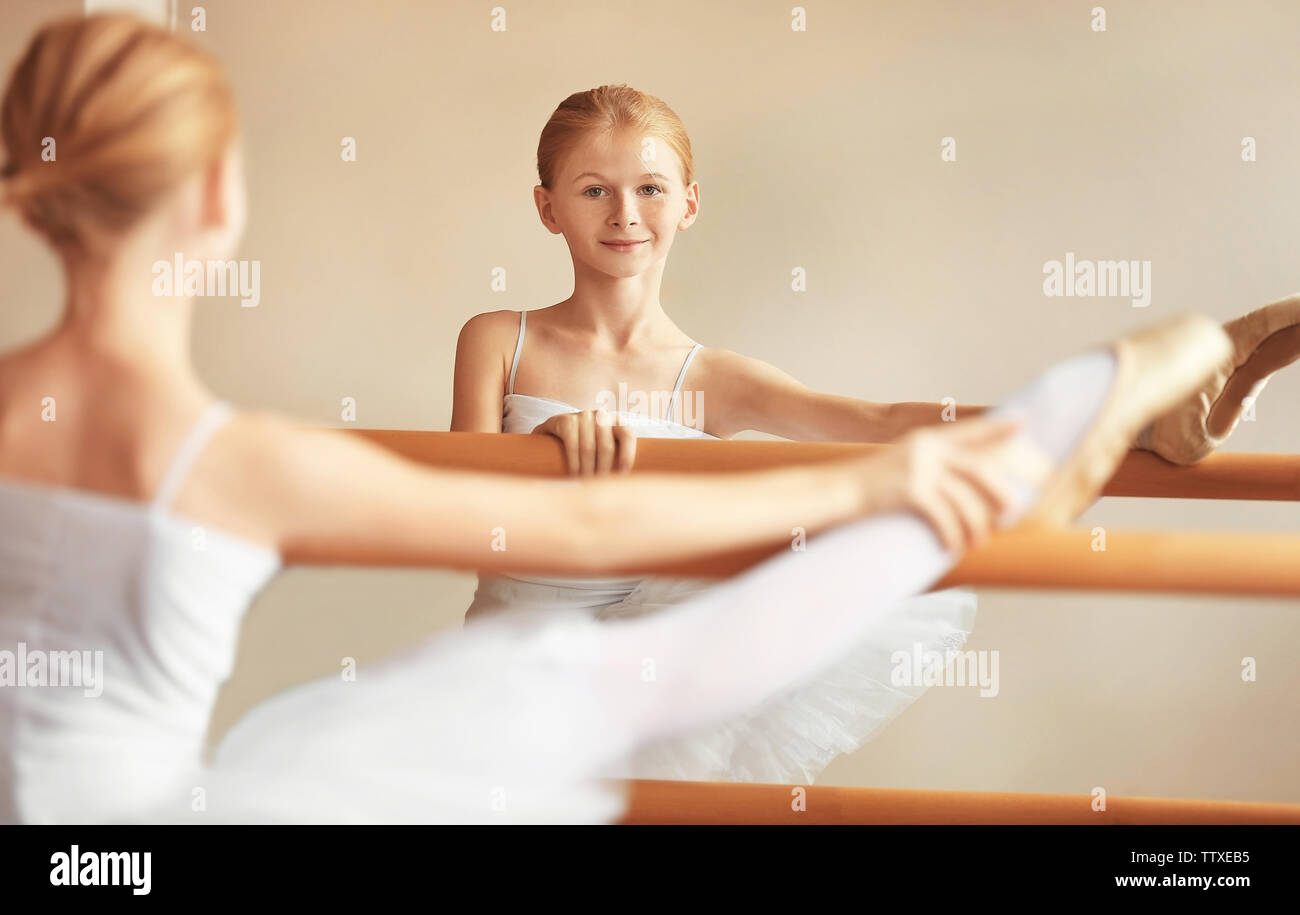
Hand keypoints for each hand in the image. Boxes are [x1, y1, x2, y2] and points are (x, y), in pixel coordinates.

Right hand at [532, 409, 637, 474]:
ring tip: (586, 484)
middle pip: (606, 446)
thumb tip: (628, 484)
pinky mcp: (565, 420)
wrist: (554, 434)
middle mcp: (601, 415)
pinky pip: (571, 444)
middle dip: (603, 469)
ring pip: (588, 448)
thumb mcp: (605, 448)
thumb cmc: (587, 446)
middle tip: (599, 486)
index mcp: (617, 421)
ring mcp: (582, 416)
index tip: (623, 474)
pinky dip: (573, 463)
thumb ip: (618, 458)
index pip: (627, 434)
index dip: (627, 454)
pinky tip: (573, 475)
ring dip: (587, 470)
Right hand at [855, 416, 1049, 552]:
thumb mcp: (897, 464)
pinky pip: (944, 517)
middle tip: (1010, 511)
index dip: (997, 428)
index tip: (1024, 425)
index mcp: (924, 439)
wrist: (833, 492)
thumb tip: (958, 485)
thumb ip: (927, 466)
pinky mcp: (911, 490)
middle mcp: (925, 448)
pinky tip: (952, 548)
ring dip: (974, 524)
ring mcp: (918, 468)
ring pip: (963, 498)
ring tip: (978, 541)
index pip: (969, 431)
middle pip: (977, 468)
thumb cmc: (864, 486)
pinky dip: (951, 536)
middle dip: (997, 492)